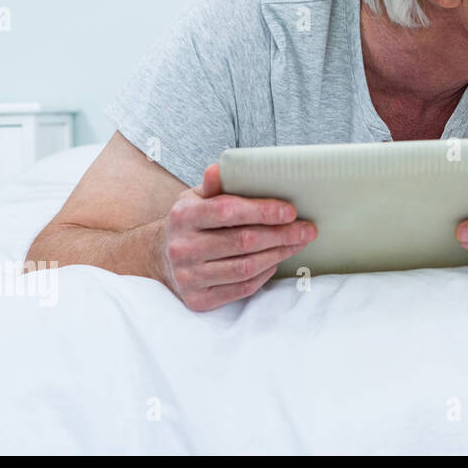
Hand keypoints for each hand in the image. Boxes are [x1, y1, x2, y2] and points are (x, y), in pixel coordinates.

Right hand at [158, 163, 316, 310]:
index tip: (291, 211)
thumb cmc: (191, 221)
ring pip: (245, 267)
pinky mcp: (198, 300)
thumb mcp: (196, 198)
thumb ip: (214, 185)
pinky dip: (264, 274)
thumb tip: (219, 167)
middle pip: (243, 242)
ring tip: (297, 244)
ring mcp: (188, 277)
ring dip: (278, 254)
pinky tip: (275, 261)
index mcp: (183, 216)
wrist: (161, 257)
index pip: (228, 212)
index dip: (263, 211)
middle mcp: (182, 248)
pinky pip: (241, 288)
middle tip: (307, 230)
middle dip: (282, 235)